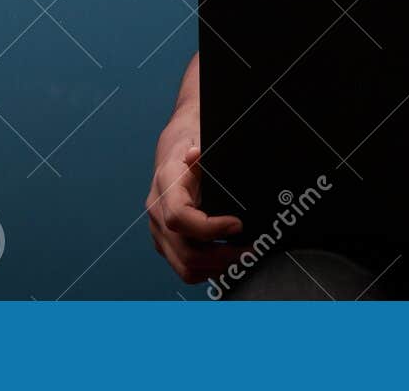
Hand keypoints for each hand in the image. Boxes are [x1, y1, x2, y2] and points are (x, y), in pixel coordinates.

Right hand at [145, 142, 244, 283]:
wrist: (174, 150)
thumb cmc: (190, 144)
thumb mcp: (199, 138)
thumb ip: (201, 152)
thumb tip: (196, 156)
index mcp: (166, 186)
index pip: (179, 218)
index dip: (210, 228)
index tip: (238, 225)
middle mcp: (158, 212)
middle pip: (184, 252)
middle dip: (222, 256)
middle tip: (250, 250)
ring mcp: (159, 231)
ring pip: (184, 267)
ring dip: (217, 268)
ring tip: (243, 258)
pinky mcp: (166, 243)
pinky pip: (184, 267)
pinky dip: (208, 270)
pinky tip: (228, 260)